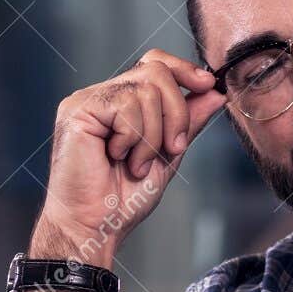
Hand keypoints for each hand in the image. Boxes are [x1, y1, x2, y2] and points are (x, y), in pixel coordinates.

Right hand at [34, 49, 227, 265]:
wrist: (95, 227)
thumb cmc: (121, 201)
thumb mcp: (167, 156)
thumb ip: (187, 123)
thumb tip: (214, 93)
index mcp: (121, 104)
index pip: (155, 64)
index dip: (184, 70)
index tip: (208, 85)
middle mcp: (102, 97)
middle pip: (157, 72)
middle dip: (176, 113)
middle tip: (170, 149)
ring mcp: (87, 101)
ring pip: (145, 91)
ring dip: (151, 136)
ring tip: (135, 163)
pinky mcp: (78, 110)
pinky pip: (125, 105)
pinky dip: (133, 138)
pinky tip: (116, 157)